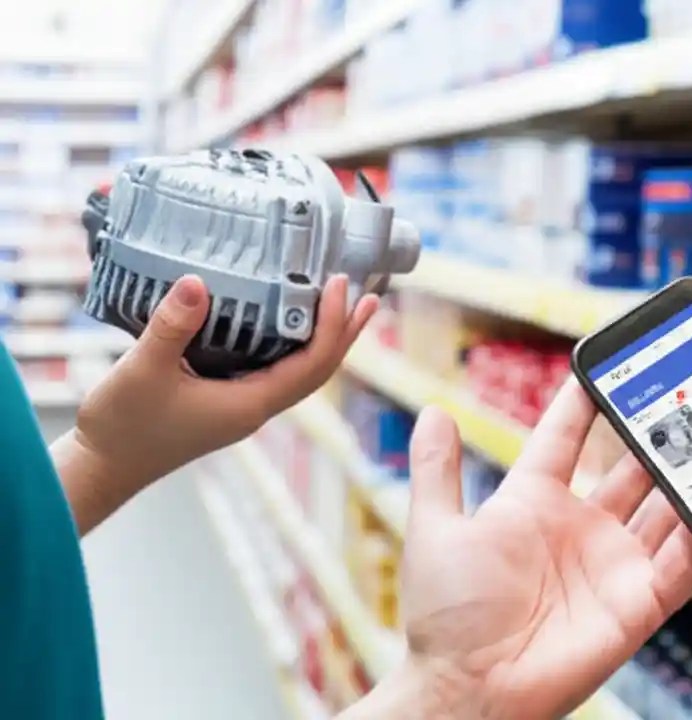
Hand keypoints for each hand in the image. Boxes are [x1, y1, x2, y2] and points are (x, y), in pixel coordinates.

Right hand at [59, 273, 376, 531]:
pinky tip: (280, 319)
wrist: (101, 468)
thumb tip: (195, 282)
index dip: (333, 326)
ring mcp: (242, 405)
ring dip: (321, 337)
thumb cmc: (123, 428)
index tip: (340, 287)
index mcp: (251, 405)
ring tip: (338, 302)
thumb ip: (170, 327)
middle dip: (344, 332)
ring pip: (297, 370)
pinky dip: (288, 343)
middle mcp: (256, 407)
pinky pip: (271, 368)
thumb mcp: (143, 371)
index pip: (312, 365)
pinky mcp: (225, 400)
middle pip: (318, 369)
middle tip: (368, 294)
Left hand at [345, 381, 691, 719]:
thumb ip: (438, 470)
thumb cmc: (445, 619)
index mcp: (533, 503)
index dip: (586, 401)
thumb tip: (432, 412)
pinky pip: (680, 567)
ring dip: (687, 481)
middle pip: (631, 470)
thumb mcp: (436, 530)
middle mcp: (580, 529)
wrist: (467, 690)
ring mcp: (612, 565)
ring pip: (665, 511)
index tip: (608, 362)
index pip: (567, 438)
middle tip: (684, 400)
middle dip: (657, 437)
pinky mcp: (637, 604)